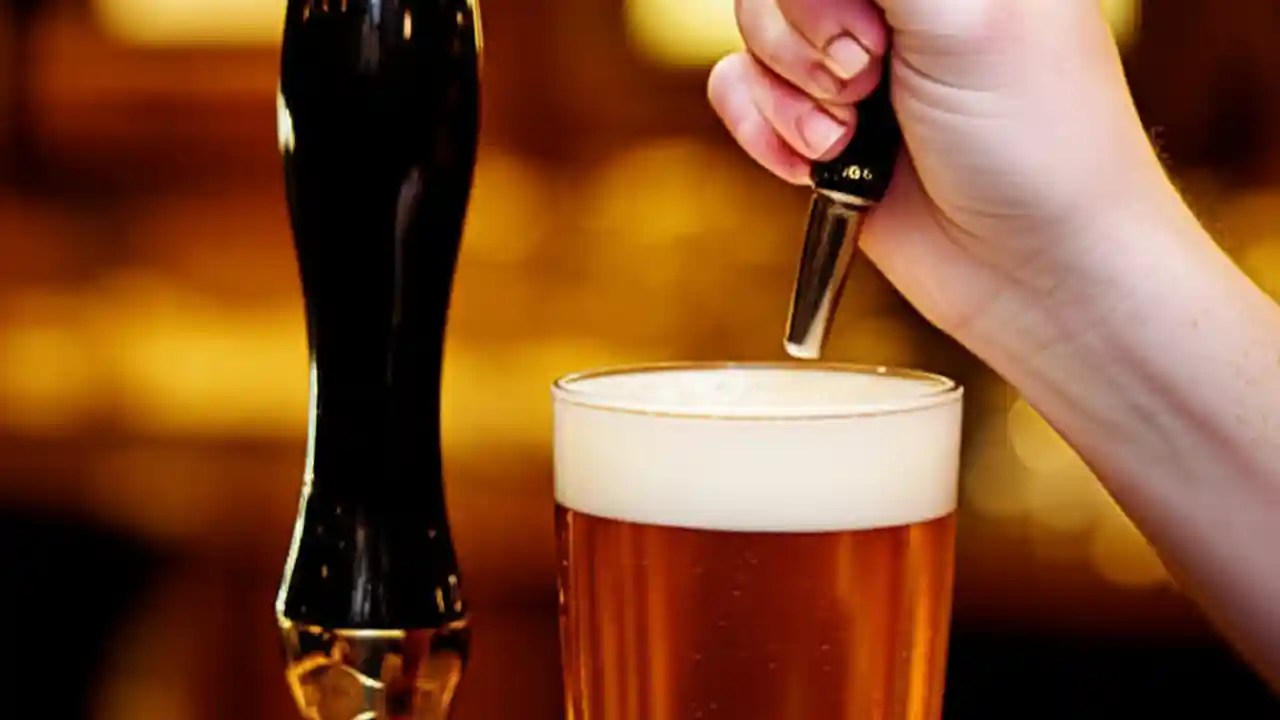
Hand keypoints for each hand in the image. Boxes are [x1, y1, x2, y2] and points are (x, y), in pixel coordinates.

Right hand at [708, 0, 1183, 349]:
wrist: (1032, 268)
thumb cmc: (1032, 138)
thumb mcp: (963, 10)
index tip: (874, 33)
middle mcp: (896, 2)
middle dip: (804, 36)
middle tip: (868, 81)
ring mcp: (852, 57)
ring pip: (752, 29)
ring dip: (788, 95)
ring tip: (849, 137)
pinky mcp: (818, 120)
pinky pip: (736, 89)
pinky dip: (761, 129)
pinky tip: (818, 164)